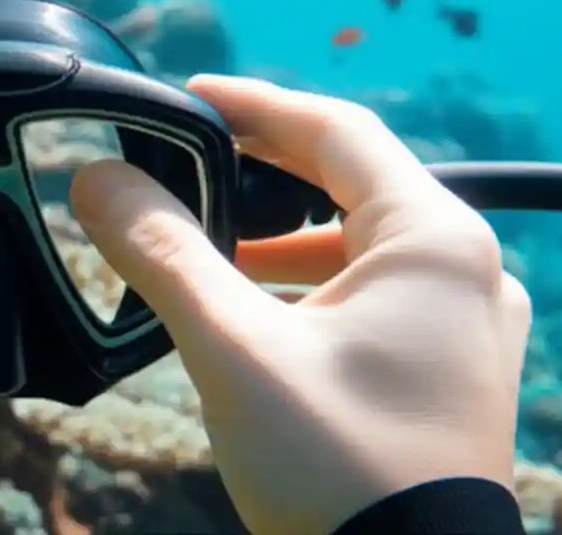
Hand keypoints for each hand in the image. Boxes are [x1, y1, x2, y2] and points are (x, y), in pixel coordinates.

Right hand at [70, 75, 529, 534]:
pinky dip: (309, 286)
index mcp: (436, 242)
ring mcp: (464, 326)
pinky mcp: (447, 372)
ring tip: (208, 246)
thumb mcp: (235, 349)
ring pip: (361, 244)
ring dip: (282, 237)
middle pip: (350, 183)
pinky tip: (254, 310)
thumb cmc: (336, 468)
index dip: (254, 103)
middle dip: (262, 171)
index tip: (188, 94)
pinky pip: (373, 296)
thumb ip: (162, 253)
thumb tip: (95, 179)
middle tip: (187, 160)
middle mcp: (466, 272)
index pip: (336, 130)